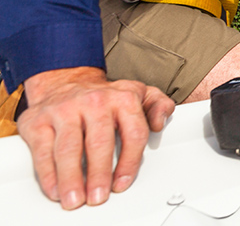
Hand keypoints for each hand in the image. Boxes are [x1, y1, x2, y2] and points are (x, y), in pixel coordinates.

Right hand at [18, 67, 173, 209]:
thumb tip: (160, 121)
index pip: (133, 134)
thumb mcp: (139, 93)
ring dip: (72, 178)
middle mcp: (94, 102)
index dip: (129, 162)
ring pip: (69, 149)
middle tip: (99, 196)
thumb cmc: (104, 97)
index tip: (122, 183)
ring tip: (76, 198)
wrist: (64, 82)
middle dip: (99, 174)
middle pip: (99, 143)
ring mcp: (64, 110)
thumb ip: (158, 105)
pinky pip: (43, 151)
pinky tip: (55, 188)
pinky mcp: (38, 121)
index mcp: (123, 98)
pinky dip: (48, 174)